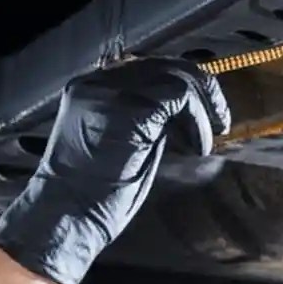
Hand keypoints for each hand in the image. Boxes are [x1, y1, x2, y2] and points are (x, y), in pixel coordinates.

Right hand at [0, 57, 229, 283]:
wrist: (63, 218)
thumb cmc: (91, 192)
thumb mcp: (118, 140)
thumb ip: (143, 114)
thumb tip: (183, 103)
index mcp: (91, 87)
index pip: (148, 67)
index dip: (182, 83)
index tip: (205, 106)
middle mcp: (98, 82)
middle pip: (164, 66)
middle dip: (200, 88)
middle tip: (219, 118)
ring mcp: (111, 93)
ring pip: (177, 78)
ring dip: (204, 106)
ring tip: (210, 136)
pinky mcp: (129, 110)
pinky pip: (180, 98)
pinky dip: (199, 120)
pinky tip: (199, 146)